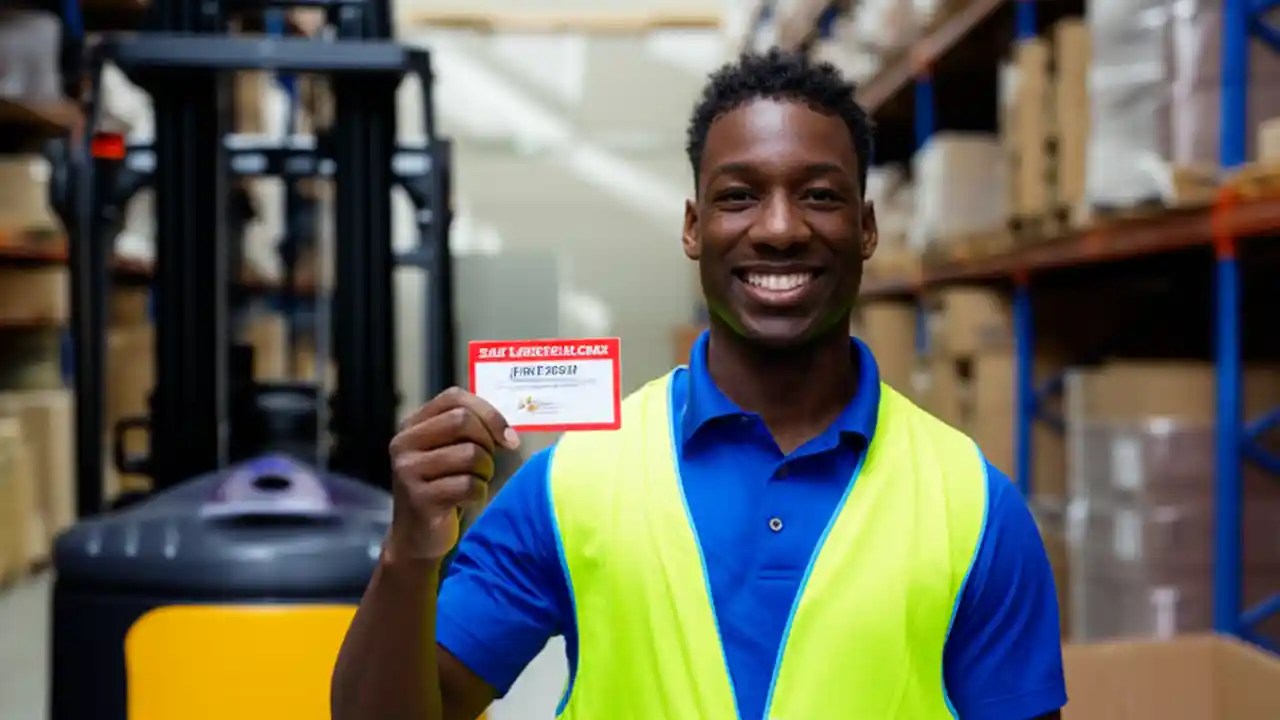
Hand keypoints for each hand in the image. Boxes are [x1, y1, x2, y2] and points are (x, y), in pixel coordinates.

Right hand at [386, 387, 519, 561]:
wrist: (417, 538)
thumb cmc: (442, 488)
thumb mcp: (450, 452)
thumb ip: (470, 431)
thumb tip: (509, 433)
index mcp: (412, 425)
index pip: (454, 397)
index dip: (487, 413)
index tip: (507, 437)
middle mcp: (404, 442)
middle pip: (462, 421)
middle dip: (487, 442)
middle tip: (487, 463)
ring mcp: (408, 470)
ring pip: (469, 454)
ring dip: (485, 471)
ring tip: (475, 482)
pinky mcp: (419, 498)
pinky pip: (468, 484)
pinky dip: (479, 493)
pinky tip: (469, 500)